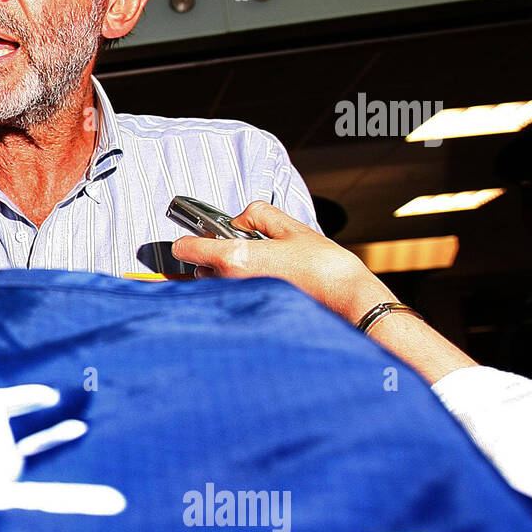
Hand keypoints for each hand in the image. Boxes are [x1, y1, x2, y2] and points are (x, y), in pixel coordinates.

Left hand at [170, 200, 395, 324]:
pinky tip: (266, 282)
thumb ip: (259, 216)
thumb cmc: (324, 268)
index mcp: (235, 259)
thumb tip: (239, 220)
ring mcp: (239, 302)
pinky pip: (232, 299)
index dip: (190, 238)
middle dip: (214, 256)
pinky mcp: (250, 315)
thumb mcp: (292, 228)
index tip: (200, 234)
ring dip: (227, 274)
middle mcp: (231, 284)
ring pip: (216, 285)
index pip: (185, 250)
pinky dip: (240, 289)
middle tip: (243, 248)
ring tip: (259, 267)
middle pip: (200, 268)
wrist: (346, 301)